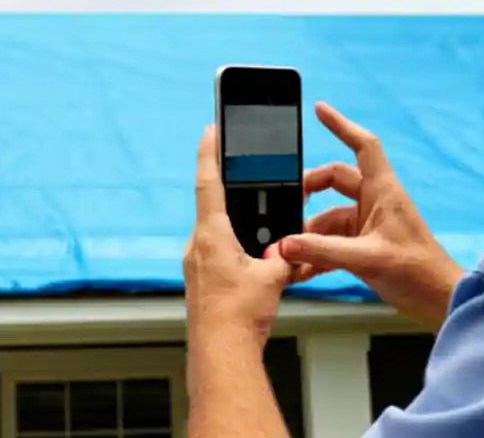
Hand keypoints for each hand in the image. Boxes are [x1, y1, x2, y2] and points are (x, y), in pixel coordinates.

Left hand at [184, 125, 292, 348]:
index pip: (208, 182)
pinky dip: (234, 250)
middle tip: (246, 177)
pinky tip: (252, 264)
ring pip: (217, 234)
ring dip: (236, 227)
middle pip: (214, 208)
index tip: (210, 129)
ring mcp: (196, 265)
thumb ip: (282, 256)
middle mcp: (197, 246)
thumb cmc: (238, 318)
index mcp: (211, 236)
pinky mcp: (201, 282)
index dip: (210, 152)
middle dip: (232, 194)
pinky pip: (217, 255)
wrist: (220, 355)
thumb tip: (287, 249)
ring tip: (259, 234)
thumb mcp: (272, 278)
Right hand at [279, 102, 464, 328]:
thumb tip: (286, 245)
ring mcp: (368, 225)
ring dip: (308, 234)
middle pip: (334, 180)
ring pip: (328, 217)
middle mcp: (375, 203)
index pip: (363, 146)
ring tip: (289, 253)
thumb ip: (323, 251)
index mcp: (383, 192)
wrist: (439, 302)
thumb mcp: (366, 259)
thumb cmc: (419, 273)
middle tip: (286, 204)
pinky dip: (315, 253)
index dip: (342, 125)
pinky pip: (331, 242)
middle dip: (307, 191)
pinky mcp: (364, 248)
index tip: (320, 110)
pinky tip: (300, 269)